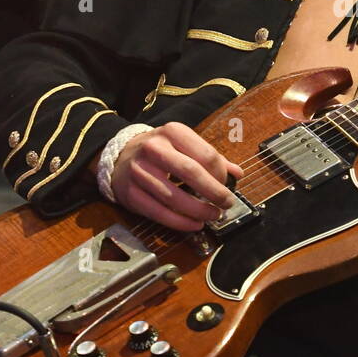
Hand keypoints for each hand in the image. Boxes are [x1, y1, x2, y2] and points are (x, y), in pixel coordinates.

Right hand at [112, 121, 242, 230]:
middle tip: (226, 203)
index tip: (227, 186)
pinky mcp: (131, 194)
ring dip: (198, 211)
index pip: (205, 155)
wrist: (120, 156)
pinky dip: (180, 222)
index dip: (221, 175)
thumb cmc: (160, 151)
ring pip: (175, 197)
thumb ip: (210, 158)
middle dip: (213, 192)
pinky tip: (194, 224)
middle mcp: (154, 148)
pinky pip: (159, 213)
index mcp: (172, 132)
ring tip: (212, 215)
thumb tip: (238, 173)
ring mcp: (140, 171)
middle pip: (191, 173)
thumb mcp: (183, 144)